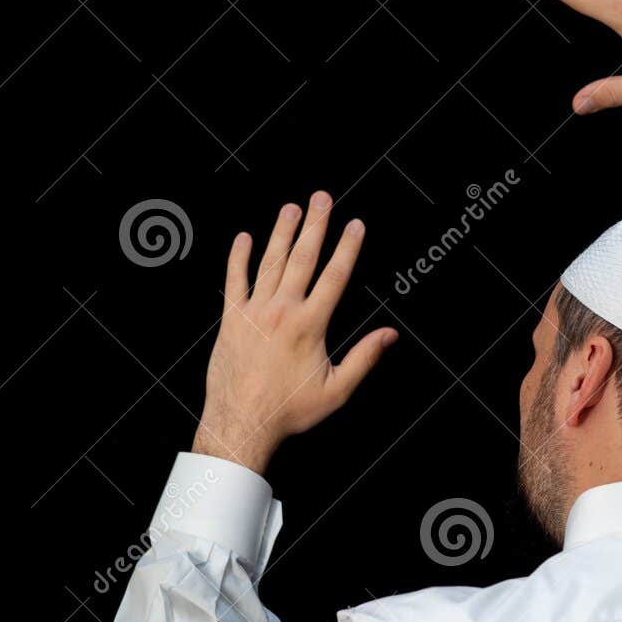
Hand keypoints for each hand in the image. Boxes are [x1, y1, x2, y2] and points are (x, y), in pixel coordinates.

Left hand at [192, 192, 396, 475]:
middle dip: (315, 225)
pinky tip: (244, 239)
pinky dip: (239, 258)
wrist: (241, 422)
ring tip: (291, 208)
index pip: (334, 276)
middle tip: (322, 198)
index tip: (356, 225)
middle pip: (302, 258)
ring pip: (270, 263)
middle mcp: (282, 311)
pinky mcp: (231, 319)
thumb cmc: (289, 410)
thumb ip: (364, 358)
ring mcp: (254, 312)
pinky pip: (234, 281)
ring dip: (282, 233)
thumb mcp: (336, 390)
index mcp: (310, 325)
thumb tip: (390, 335)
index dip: (348, 248)